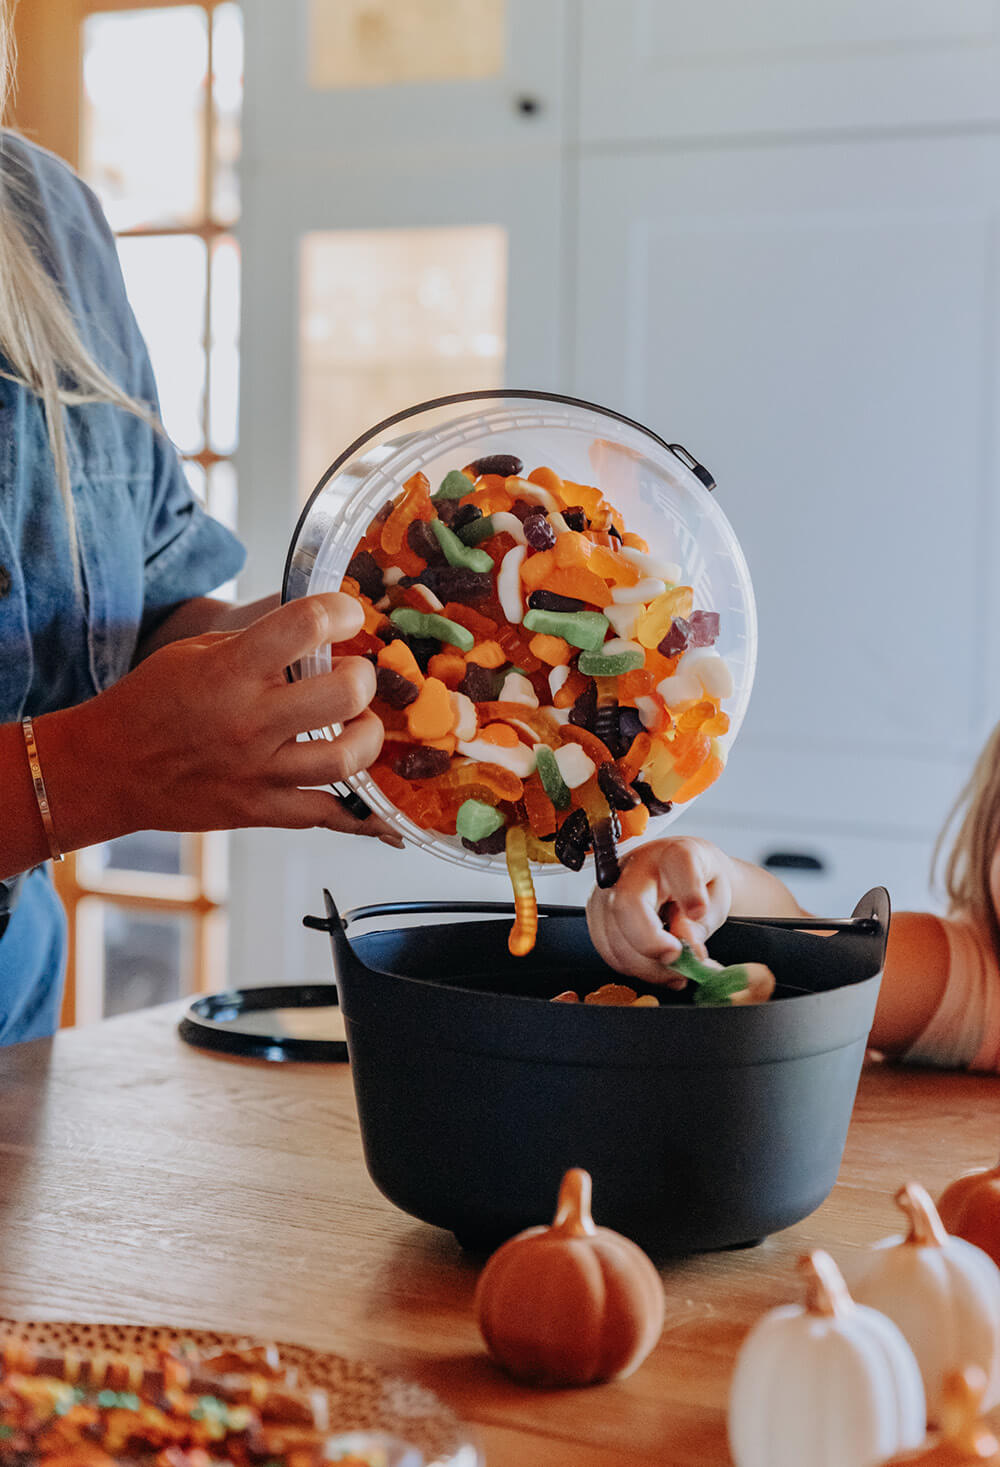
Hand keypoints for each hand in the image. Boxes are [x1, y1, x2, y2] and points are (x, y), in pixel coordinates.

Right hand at [67, 593, 399, 842]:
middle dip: (364, 678)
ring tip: (360, 725)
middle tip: (357, 675)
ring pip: (346, 759)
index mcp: (230, 671)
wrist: (106, 769)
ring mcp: (258, 771)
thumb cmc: (149, 703)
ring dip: (368, 737)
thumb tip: (315, 630)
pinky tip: (375, 805)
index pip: (306, 625)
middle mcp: (250, 721)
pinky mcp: (258, 810)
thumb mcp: (195, 652)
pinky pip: (327, 815)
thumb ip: (256, 642)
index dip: (341, 612)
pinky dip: (359, 814)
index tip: (348, 616)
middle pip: (344, 695)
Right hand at [586, 837, 733, 983]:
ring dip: (646, 966)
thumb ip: (701, 925)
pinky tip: (655, 966)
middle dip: (652, 944)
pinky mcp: (596, 912)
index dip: (689, 890)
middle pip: (628, 903)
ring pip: (614, 935)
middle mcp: (635, 866)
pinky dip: (633, 967)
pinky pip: (607, 949)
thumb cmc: (699, 883)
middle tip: (678, 960)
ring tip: (674, 970)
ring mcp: (609, 888)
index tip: (699, 912)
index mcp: (674, 854)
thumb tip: (688, 950)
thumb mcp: (714, 900)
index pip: (678, 862)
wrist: (681, 878)